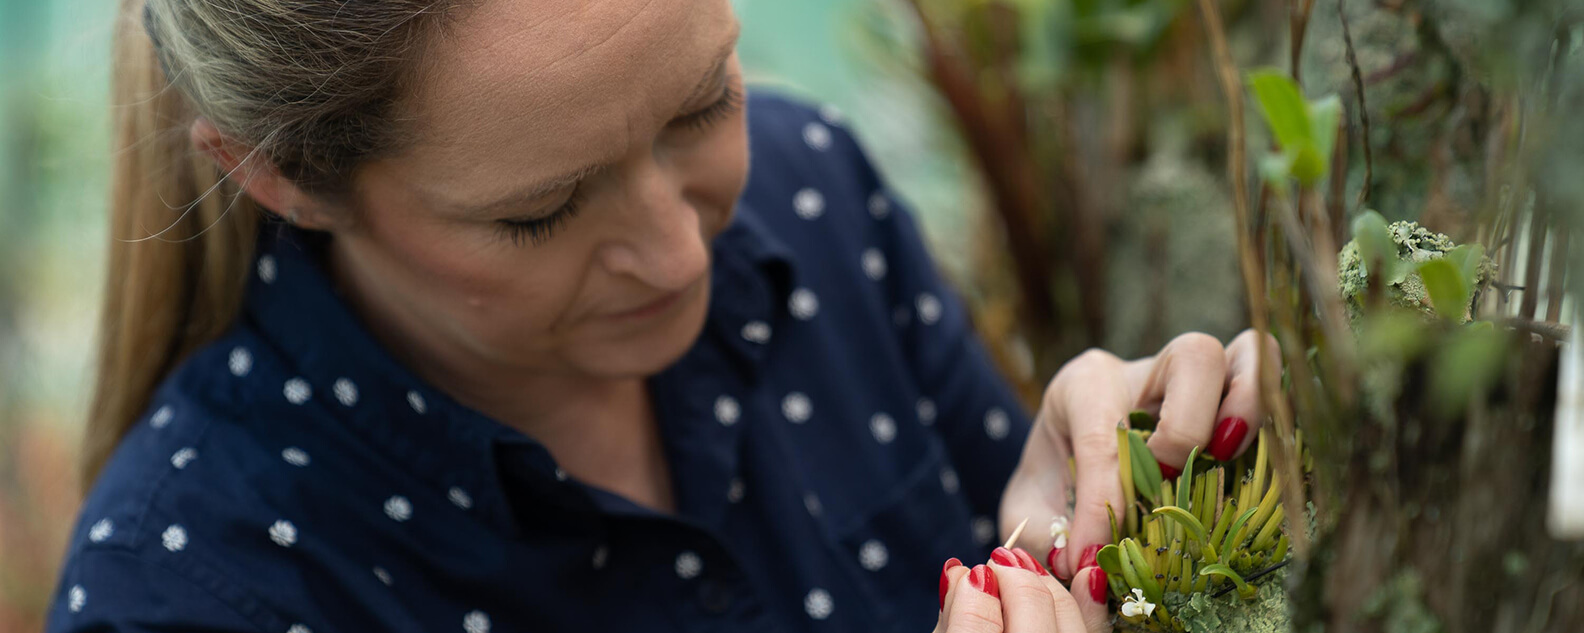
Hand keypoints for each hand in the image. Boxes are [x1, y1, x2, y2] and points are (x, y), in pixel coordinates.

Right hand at [934, 547, 1108, 631]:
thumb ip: (952, 617)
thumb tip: (959, 570)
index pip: (978, 623)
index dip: (971, 591)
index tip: (972, 575)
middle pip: (1029, 605)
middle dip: (1011, 576)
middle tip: (996, 566)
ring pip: (1065, 610)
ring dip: (1043, 581)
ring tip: (1022, 569)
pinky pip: (1098, 628)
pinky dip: (1092, 600)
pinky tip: (1087, 573)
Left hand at [998, 330, 1280, 579]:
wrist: (1068, 471)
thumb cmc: (1055, 487)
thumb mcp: (1030, 512)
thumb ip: (1045, 539)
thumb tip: (1091, 571)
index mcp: (1087, 384)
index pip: (1104, 428)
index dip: (1104, 494)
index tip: (1093, 552)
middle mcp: (1148, 370)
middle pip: (1195, 356)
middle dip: (1188, 425)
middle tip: (1165, 479)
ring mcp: (1200, 382)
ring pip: (1247, 355)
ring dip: (1248, 409)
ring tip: (1224, 459)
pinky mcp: (1237, 404)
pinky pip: (1275, 387)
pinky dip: (1276, 420)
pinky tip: (1256, 463)